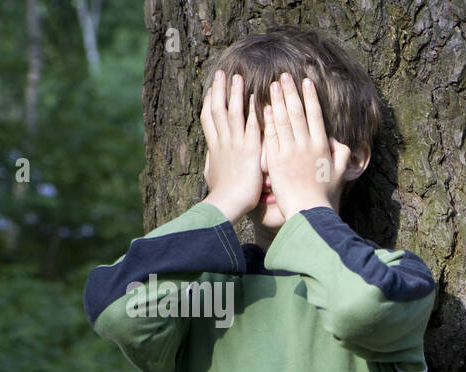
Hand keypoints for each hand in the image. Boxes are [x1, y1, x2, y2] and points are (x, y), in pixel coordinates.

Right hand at [201, 70, 262, 222]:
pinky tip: (257, 99)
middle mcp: (222, 141)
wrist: (227, 204)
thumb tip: (209, 161)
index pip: (208, 118)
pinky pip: (252, 126)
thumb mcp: (212, 176)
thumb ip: (212, 164)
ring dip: (235, 94)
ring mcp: (235, 144)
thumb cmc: (222, 195)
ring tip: (237, 77)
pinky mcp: (250, 150)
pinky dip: (253, 111)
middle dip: (218, 90)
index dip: (208, 101)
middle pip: (216, 109)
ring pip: (232, 112)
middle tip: (221, 73)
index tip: (210, 88)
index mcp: (214, 147)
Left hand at [263, 72, 350, 217]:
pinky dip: (269, 120)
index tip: (305, 82)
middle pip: (297, 112)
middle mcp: (305, 145)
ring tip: (273, 85)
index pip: (315, 116)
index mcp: (322, 147)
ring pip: (283, 120)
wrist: (308, 212)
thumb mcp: (339, 174)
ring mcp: (289, 152)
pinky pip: (271, 136)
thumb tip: (339, 142)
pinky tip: (265, 108)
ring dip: (278, 100)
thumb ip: (341, 155)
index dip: (310, 97)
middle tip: (284, 76)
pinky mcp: (275, 161)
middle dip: (291, 92)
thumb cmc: (324, 196)